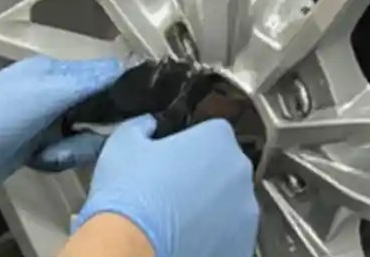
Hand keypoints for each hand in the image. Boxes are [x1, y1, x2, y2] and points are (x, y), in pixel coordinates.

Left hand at [0, 56, 123, 196]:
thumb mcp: (44, 94)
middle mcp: (54, 93)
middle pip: (100, 108)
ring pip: (86, 134)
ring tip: (53, 152)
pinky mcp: (38, 147)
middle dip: (96, 127)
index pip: (105, 76)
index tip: (132, 111)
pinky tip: (43, 160)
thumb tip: (128, 67)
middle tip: (79, 138)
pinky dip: (61, 159)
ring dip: (76, 147)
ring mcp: (46, 122)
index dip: (121, 92)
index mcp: (56, 72)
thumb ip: (87, 82)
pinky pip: (69, 152)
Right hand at [74, 116, 258, 256]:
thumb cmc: (128, 194)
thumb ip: (142, 126)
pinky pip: (231, 234)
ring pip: (231, 203)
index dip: (190, 146)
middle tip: (173, 192)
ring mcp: (247, 211)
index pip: (211, 133)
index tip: (172, 160)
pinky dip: (215, 237)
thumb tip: (149, 125)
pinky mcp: (244, 243)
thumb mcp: (123, 144)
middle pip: (225, 168)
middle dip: (204, 177)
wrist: (130, 249)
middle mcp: (240, 171)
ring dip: (212, 208)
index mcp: (218, 139)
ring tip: (179, 221)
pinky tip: (188, 240)